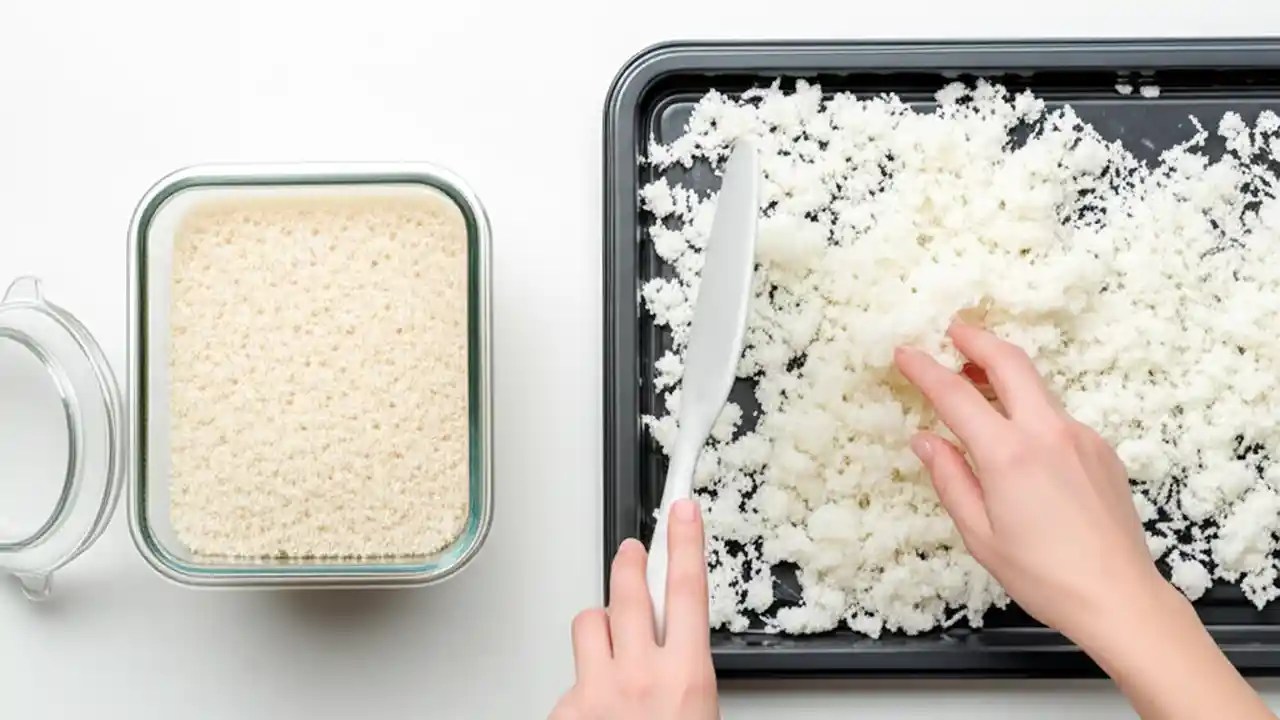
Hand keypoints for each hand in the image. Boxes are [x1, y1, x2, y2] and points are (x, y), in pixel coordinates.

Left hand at [551, 498, 718, 719]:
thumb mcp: (699, 710)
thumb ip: (684, 672)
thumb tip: (673, 651)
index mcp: (685, 678)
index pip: (687, 589)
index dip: (684, 541)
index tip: (682, 510)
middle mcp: (639, 678)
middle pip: (628, 592)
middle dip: (629, 563)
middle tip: (631, 552)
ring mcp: (597, 692)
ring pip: (590, 623)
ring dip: (600, 626)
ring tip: (610, 652)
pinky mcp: (564, 709)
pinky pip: (571, 675)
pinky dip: (584, 687)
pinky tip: (596, 709)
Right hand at [897, 321, 1273, 719]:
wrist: (1119, 597)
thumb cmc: (1042, 575)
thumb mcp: (979, 534)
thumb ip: (950, 478)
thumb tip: (925, 439)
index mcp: (1008, 454)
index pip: (955, 394)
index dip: (924, 368)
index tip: (904, 352)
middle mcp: (1047, 432)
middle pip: (1010, 362)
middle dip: (978, 339)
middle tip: (953, 330)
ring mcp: (1080, 436)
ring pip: (1036, 388)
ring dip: (1004, 374)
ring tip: (977, 380)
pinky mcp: (1101, 449)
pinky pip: (1056, 419)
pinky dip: (1030, 413)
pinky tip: (1019, 442)